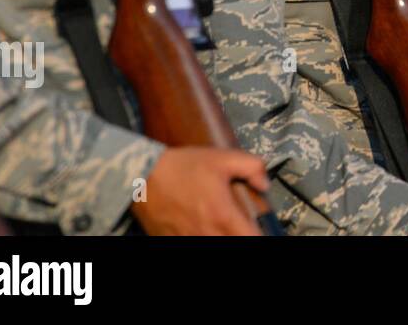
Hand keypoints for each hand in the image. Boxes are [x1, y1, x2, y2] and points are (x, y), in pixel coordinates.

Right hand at [131, 147, 270, 235]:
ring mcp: (187, 241)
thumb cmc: (183, 167)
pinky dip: (201, 239)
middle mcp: (206, 233)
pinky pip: (191, 246)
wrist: (143, 175)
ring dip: (221, 238)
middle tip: (240, 227)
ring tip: (221, 227)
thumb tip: (265, 183)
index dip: (258, 235)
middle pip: (234, 246)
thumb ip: (251, 166)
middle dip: (240, 237)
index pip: (251, 238)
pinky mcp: (171, 242)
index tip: (258, 229)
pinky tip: (202, 229)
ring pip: (213, 249)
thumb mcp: (223, 158)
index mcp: (222, 215)